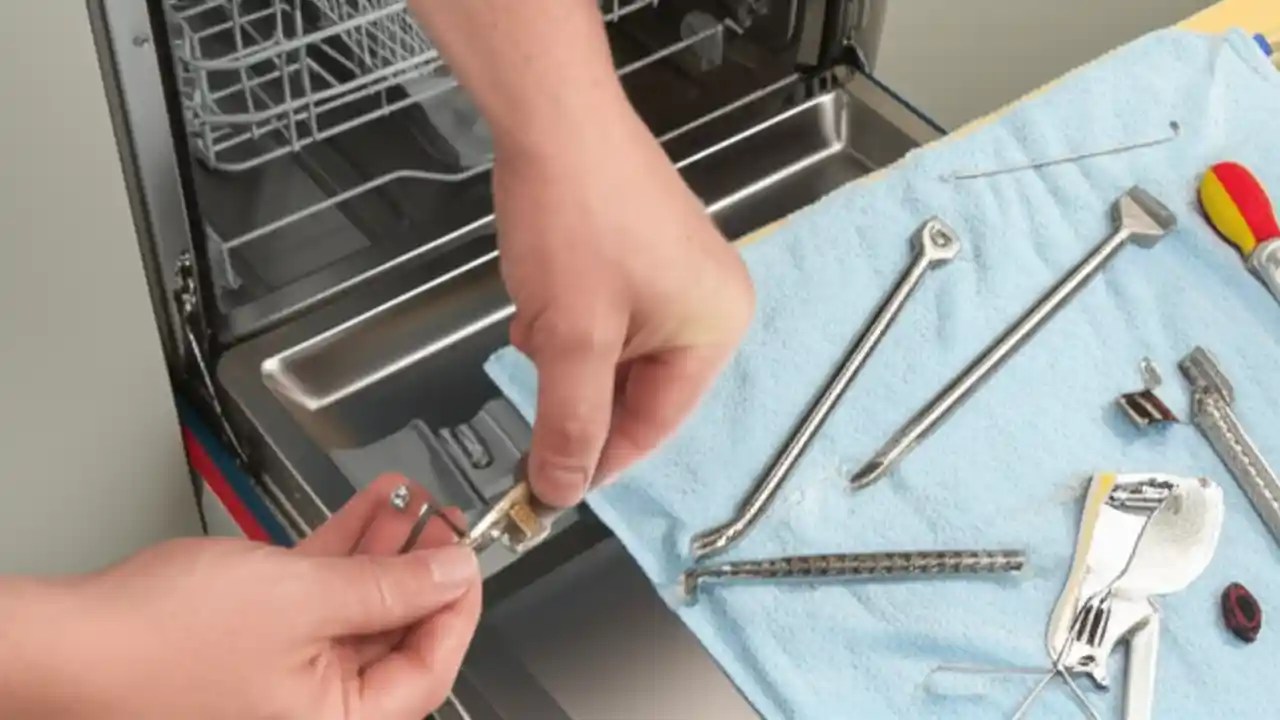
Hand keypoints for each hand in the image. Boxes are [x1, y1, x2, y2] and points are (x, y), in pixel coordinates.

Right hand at [10, 475, 479, 719]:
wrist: (67, 641)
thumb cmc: (161, 645)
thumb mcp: (304, 600)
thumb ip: (388, 586)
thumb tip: (453, 573)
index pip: (429, 669)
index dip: (458, 607)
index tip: (470, 558)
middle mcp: (314, 708)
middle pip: (394, 634)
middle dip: (420, 567)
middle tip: (442, 520)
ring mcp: (285, 674)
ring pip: (356, 606)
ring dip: (384, 550)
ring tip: (410, 502)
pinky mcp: (256, 640)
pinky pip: (317, 597)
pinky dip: (342, 554)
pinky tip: (366, 512)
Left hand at [494, 105, 754, 507]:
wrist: (551, 118)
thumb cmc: (575, 222)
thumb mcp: (573, 337)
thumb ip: (569, 424)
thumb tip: (562, 493)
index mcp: (717, 328)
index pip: (657, 423)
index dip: (599, 457)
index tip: (546, 484)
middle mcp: (709, 305)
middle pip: (634, 389)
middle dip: (577, 379)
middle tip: (541, 346)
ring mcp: (676, 277)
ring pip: (610, 355)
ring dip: (565, 345)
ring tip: (545, 299)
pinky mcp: (641, 255)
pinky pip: (604, 317)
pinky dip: (566, 317)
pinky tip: (544, 287)